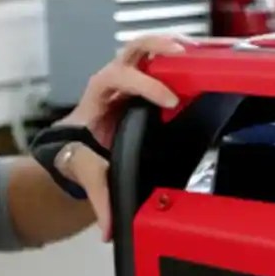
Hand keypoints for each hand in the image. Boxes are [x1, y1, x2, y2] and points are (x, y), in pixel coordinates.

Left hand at [55, 35, 186, 240]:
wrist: (74, 153)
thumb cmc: (78, 157)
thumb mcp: (86, 174)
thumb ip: (99, 199)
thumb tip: (109, 228)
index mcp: (98, 96)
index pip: (119, 76)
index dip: (144, 85)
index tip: (168, 100)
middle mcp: (113, 82)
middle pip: (133, 49)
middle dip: (157, 47)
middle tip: (184, 54)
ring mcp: (129, 80)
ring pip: (148, 51)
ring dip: (172, 47)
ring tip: (200, 53)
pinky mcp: (143, 86)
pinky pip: (160, 65)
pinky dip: (179, 61)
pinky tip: (200, 64)